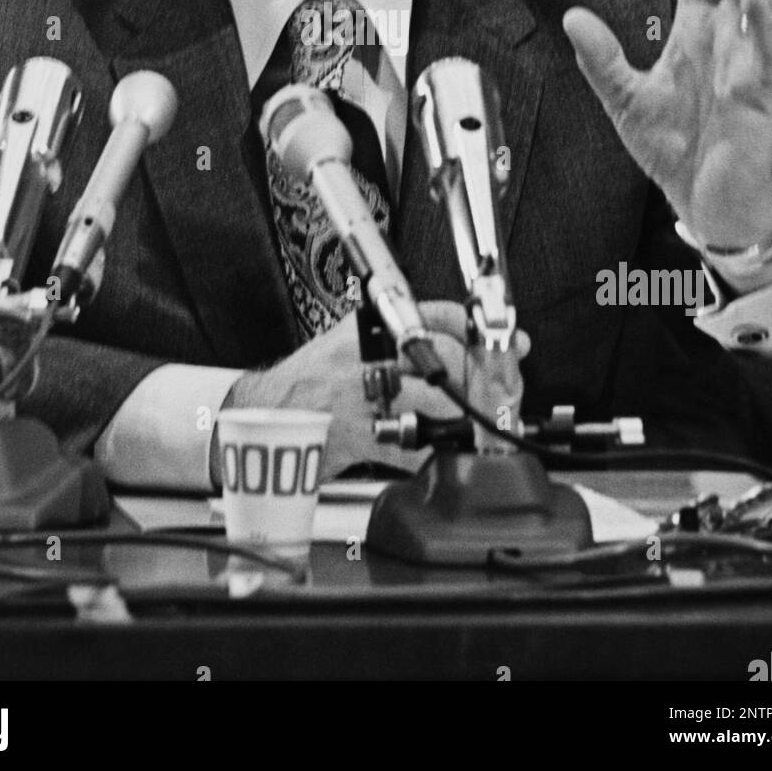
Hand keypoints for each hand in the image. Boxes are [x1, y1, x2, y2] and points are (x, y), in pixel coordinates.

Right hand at [221, 303, 529, 481]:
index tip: (509, 347)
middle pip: (443, 356)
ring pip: (433, 400)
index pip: (437, 315)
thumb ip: (401, 341)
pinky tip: (439, 456)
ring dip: (463, 419)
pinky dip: (431, 456)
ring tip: (476, 429)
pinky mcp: (355, 435)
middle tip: (498, 396)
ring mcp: (360, 395)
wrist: (262, 414)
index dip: (480, 332)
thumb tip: (466, 345)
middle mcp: (366, 355)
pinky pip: (408, 447)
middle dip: (479, 379)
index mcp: (369, 329)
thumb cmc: (310, 381)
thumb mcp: (353, 343)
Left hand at [562, 0, 771, 250]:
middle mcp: (727, 36)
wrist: (703, 202)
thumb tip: (571, 16)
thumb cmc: (675, 149)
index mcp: (696, 30)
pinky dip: (762, 20)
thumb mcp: (625, 98)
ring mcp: (750, 60)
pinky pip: (770, 48)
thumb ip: (600, 58)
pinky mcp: (765, 92)